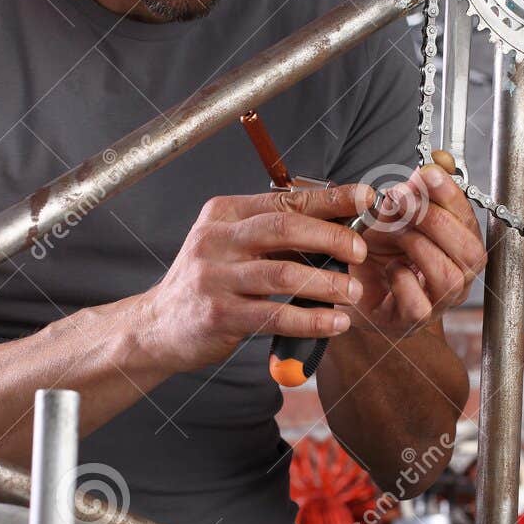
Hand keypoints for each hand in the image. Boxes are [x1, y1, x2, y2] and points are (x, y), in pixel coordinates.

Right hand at [132, 185, 375, 372]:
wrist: (157, 325)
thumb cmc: (208, 282)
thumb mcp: (229, 244)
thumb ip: (272, 234)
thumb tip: (336, 223)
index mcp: (224, 213)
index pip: (284, 199)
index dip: (330, 198)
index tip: (365, 198)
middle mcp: (216, 240)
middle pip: (284, 228)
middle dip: (331, 237)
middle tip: (360, 252)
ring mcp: (215, 277)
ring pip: (283, 273)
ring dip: (326, 283)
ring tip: (352, 292)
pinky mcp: (218, 315)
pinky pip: (274, 315)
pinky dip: (310, 319)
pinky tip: (334, 323)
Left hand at [347, 161, 486, 337]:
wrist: (348, 287)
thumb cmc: (379, 251)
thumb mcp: (395, 212)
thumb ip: (420, 189)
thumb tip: (441, 160)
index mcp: (460, 248)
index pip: (471, 222)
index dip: (451, 196)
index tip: (427, 175)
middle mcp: (459, 277)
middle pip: (471, 253)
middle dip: (436, 221)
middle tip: (401, 201)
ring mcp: (438, 303)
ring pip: (450, 278)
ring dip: (418, 247)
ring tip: (392, 234)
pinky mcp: (412, 322)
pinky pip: (419, 305)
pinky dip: (402, 281)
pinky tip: (390, 269)